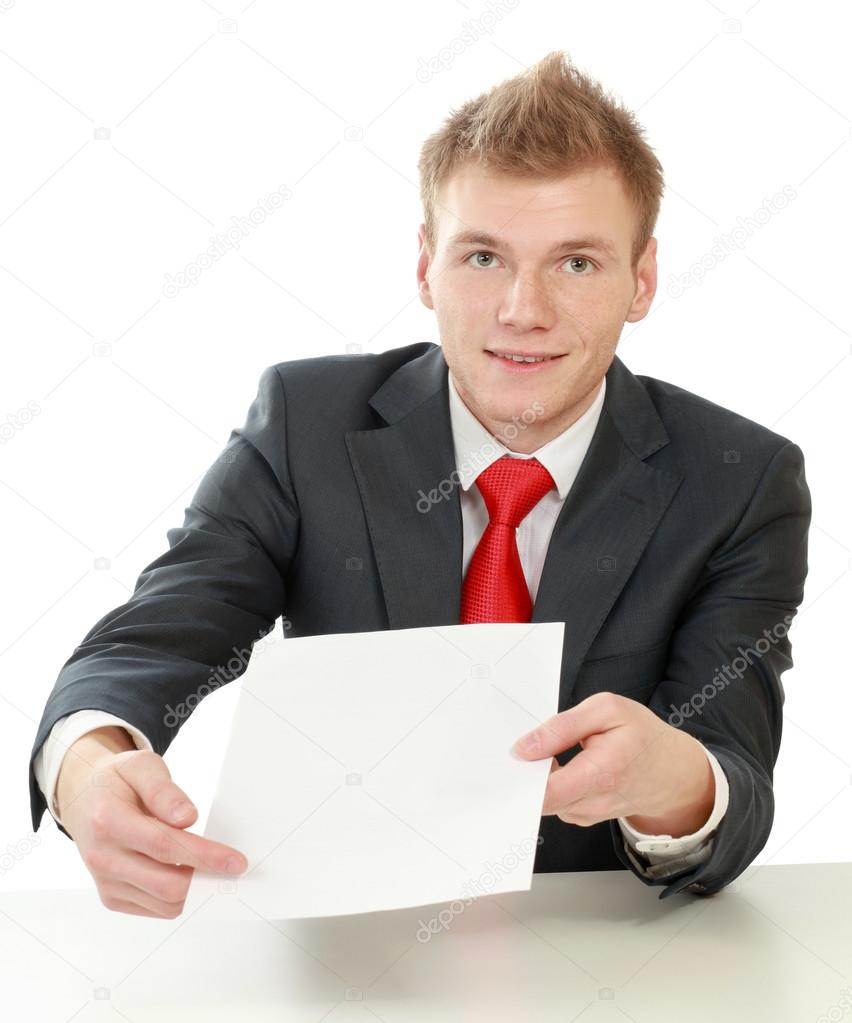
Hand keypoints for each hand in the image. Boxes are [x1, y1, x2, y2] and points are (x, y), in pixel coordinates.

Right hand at [56, 730, 247, 917]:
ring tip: (210, 867)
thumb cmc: (117, 780)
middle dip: (206, 877)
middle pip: (167, 883)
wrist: (83, 798)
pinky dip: (178, 897)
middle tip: (232, 866)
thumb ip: (164, 791)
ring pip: (164, 903)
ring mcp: (105, 882)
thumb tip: (187, 818)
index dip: (205, 856)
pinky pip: (155, 908)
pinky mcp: (111, 898)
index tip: (236, 861)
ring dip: (194, 889)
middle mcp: (103, 857)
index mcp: (108, 821)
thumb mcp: (141, 767)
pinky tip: (187, 873)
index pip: (165, 846)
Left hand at [512, 692, 715, 836]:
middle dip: (527, 775)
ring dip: (541, 780)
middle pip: (539, 800)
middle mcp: (594, 802)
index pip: (545, 792)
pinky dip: (552, 787)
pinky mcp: (586, 817)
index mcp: (600, 772)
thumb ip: (562, 727)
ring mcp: (589, 814)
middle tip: (529, 748)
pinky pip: (557, 804)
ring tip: (552, 754)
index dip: (521, 777)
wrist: (674, 772)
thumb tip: (524, 747)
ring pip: (546, 802)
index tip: (512, 758)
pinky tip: (561, 768)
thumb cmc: (642, 735)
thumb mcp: (607, 710)